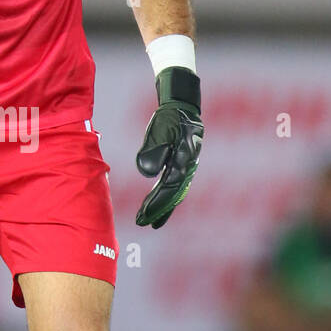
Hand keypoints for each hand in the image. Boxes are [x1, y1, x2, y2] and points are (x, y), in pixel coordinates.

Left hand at [135, 66, 202, 228]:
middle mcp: (188, 166)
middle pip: (173, 194)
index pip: (168, 186)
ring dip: (163, 208)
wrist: (183, 107)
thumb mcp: (160, 130)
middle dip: (158, 210)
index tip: (144, 214)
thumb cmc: (170, 117)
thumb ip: (154, 150)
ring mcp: (187, 167)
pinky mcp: (183, 166)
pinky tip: (158, 206)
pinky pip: (176, 187)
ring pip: (176, 193)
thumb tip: (148, 173)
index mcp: (183, 158)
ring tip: (150, 221)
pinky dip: (167, 199)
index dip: (156, 202)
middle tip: (143, 223)